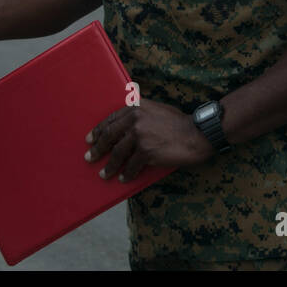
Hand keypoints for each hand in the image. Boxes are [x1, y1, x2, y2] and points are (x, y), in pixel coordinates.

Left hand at [83, 100, 212, 181]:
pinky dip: (126, 173)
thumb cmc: (179, 122)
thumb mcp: (156, 109)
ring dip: (110, 166)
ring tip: (104, 174)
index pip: (111, 120)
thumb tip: (124, 128)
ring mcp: (140, 135)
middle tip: (90, 158)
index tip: (90, 139)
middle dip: (98, 149)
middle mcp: (135, 119)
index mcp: (136, 108)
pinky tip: (124, 178)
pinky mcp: (146, 151)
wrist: (196, 133)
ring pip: (118, 153)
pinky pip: (131, 165)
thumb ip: (140, 114)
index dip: (98, 131)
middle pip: (110, 136)